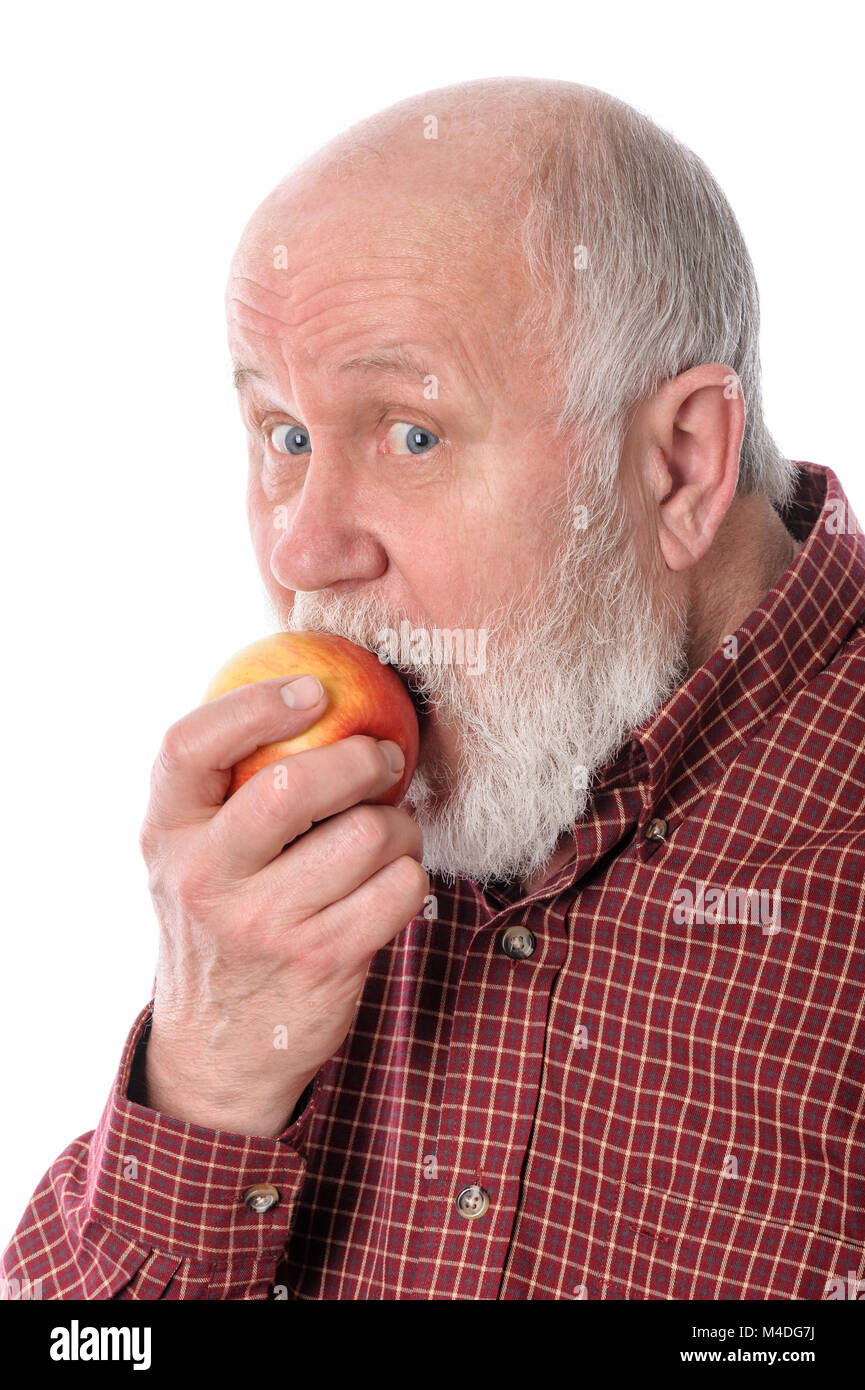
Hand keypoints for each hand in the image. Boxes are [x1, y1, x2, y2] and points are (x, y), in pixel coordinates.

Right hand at [137, 673, 427, 1134]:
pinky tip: (393, 881)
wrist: (219, 1049)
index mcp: (165, 833)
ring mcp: (263, 923)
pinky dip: (412, 875)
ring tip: (388, 834)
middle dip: (358, 760)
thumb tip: (313, 694)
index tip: (313, 689)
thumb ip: (224, 789)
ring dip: (399, 825)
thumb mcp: (191, 857)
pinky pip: (401, 887)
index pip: (189, 744)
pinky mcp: (322, 960)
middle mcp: (205, 877)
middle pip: (291, 784)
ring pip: (367, 834)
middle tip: (383, 758)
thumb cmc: (220, 923)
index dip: (255, 704)